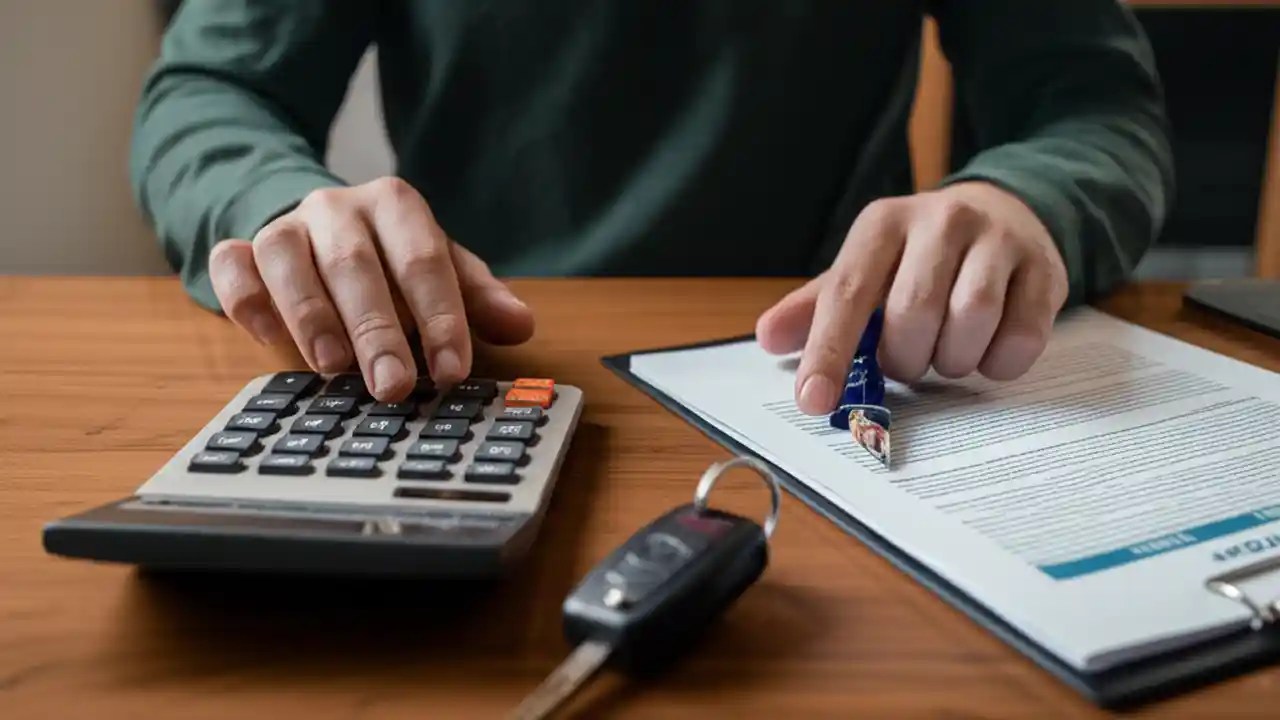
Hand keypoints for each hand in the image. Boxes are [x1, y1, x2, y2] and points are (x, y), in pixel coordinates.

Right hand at [208, 177, 534, 400]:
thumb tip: (521, 326)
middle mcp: (337, 207)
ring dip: (310, 314)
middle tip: (394, 386)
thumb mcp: (442, 272)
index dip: (440, 317)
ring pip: (287, 257)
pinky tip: (268, 340)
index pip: (423, 260)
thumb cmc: (392, 261)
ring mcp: (285, 224)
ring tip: (333, 368)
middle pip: (355, 263)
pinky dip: (247, 299)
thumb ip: (478, 299)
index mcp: (396, 204)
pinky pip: (232, 264)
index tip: (453, 371)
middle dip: (377, 329)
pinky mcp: (242, 248)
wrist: (321, 229)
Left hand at [756, 181, 1068, 414]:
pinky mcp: (1045, 267)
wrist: (1004, 212)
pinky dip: (998, 363)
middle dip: (905, 358)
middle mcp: (940, 220)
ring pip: (971, 319)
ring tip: (946, 354)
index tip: (813, 401)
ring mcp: (998, 239)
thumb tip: (768, 338)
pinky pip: (1021, 336)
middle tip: (908, 360)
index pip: (847, 292)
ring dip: (952, 360)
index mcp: (883, 224)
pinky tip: (987, 352)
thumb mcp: (865, 270)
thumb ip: (818, 307)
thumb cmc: (919, 257)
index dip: (828, 352)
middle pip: (913, 312)